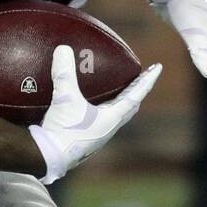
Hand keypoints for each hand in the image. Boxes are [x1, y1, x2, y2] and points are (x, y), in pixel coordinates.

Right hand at [29, 45, 161, 184]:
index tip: (158, 67)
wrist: (48, 157)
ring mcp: (97, 135)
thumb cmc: (63, 130)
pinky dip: (103, 108)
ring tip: (118, 89)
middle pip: (130, 107)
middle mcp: (109, 128)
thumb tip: (63, 48)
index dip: (147, 80)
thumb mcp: (65, 99)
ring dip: (120, 101)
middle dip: (136, 91)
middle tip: (140, 78)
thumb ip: (64, 73)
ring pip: (116, 115)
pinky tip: (91, 104)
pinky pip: (100, 120)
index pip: (136, 95)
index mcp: (112, 118)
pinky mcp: (84, 138)